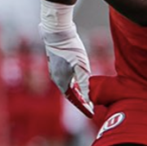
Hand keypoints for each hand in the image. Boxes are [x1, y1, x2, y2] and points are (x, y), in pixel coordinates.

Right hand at [39, 0, 93, 117]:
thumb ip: (84, 83)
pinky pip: (65, 79)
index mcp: (62, 82)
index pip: (74, 99)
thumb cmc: (71, 48)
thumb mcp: (81, 67)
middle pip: (70, 94)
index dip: (83, 107)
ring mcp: (55, 71)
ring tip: (85, 97)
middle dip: (80, 101)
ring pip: (67, 86)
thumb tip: (87, 99)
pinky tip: (78, 81)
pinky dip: (72, 83)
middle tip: (90, 107)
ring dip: (76, 92)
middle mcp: (57, 78)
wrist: (58, 32)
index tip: (91, 113)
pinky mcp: (56, 63)